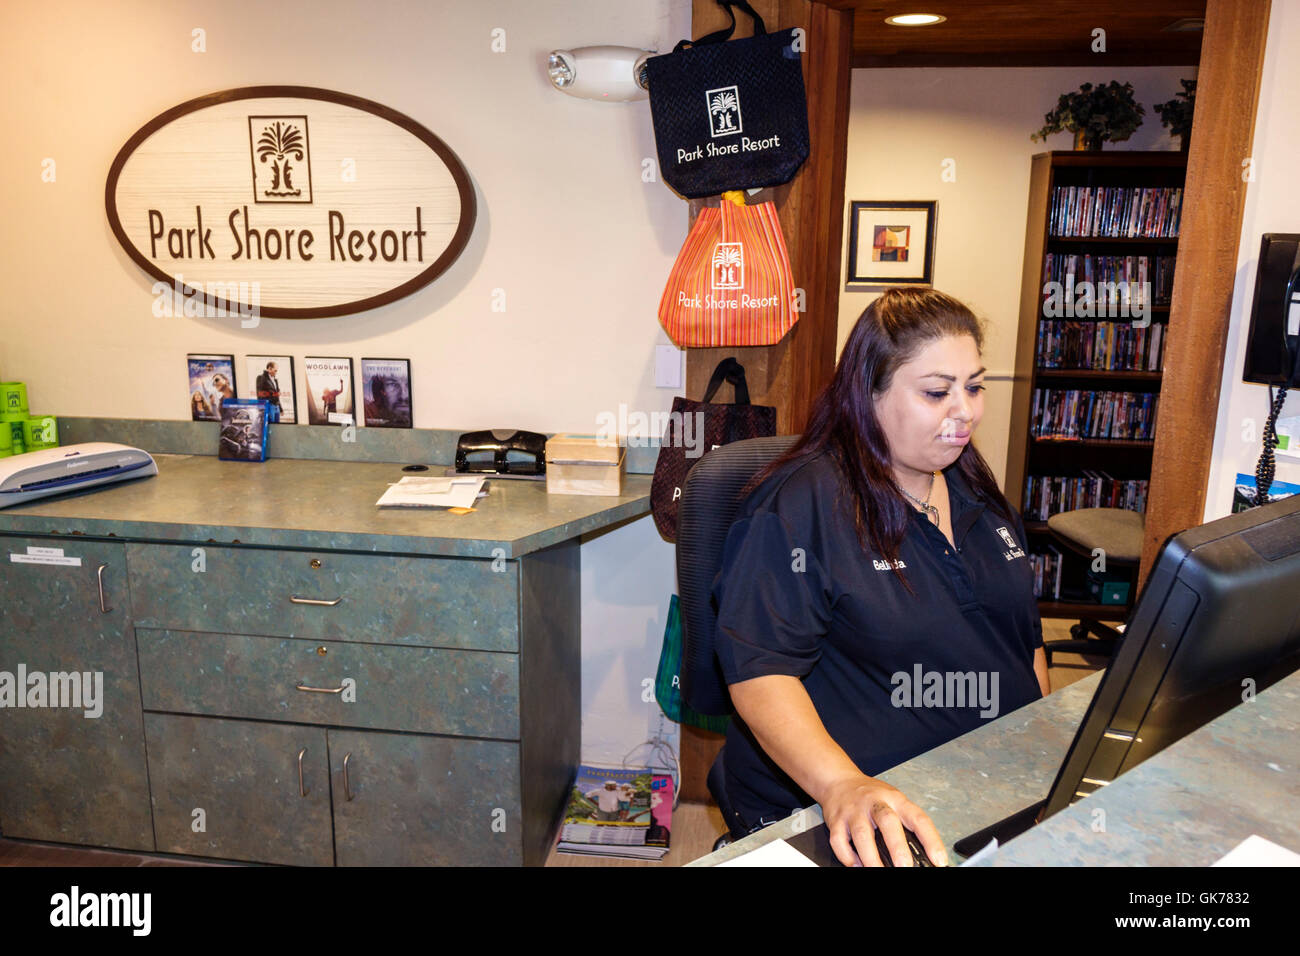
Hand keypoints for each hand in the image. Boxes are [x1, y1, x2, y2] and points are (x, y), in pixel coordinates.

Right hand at [819, 774, 947, 866]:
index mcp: (896, 800)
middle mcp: (875, 803)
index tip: (939, 861)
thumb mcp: (894, 801)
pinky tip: (857, 866)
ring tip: (878, 871)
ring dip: (871, 857)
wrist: (838, 781)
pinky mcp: (836, 821)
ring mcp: (854, 811)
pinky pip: (839, 841)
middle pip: (887, 822)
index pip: (918, 818)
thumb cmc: (871, 796)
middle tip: (905, 867)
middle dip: (897, 847)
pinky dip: (849, 857)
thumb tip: (924, 856)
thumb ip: (906, 825)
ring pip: (862, 834)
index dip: (931, 840)